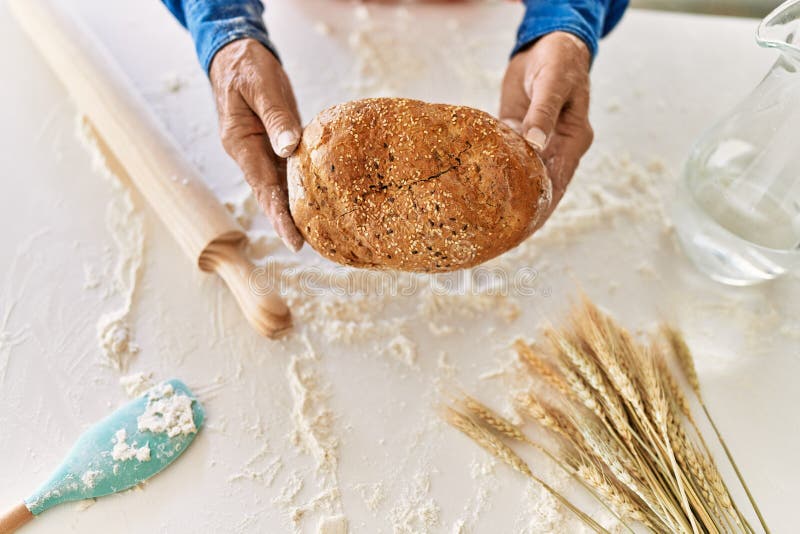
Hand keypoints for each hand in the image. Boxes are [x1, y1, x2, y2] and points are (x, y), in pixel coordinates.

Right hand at [210, 38, 303, 251]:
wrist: (235, 53)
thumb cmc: (247, 66)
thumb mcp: (261, 86)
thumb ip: (276, 117)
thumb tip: (290, 149)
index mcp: (241, 143)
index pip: (263, 188)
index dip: (279, 216)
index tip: (294, 240)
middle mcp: (250, 153)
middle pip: (270, 195)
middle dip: (288, 222)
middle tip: (310, 247)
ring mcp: (261, 150)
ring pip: (280, 186)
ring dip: (295, 208)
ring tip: (318, 233)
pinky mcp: (274, 144)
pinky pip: (288, 170)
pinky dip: (302, 186)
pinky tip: (319, 199)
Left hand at [500, 31, 592, 218]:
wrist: (548, 41)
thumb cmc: (560, 59)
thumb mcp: (553, 83)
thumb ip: (543, 113)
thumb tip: (535, 143)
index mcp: (573, 140)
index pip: (558, 182)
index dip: (543, 206)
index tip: (526, 227)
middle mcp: (555, 146)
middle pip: (540, 186)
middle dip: (523, 210)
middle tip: (499, 235)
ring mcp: (536, 141)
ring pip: (520, 174)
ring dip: (504, 192)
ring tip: (485, 219)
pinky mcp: (516, 131)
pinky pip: (504, 154)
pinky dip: (491, 167)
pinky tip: (474, 184)